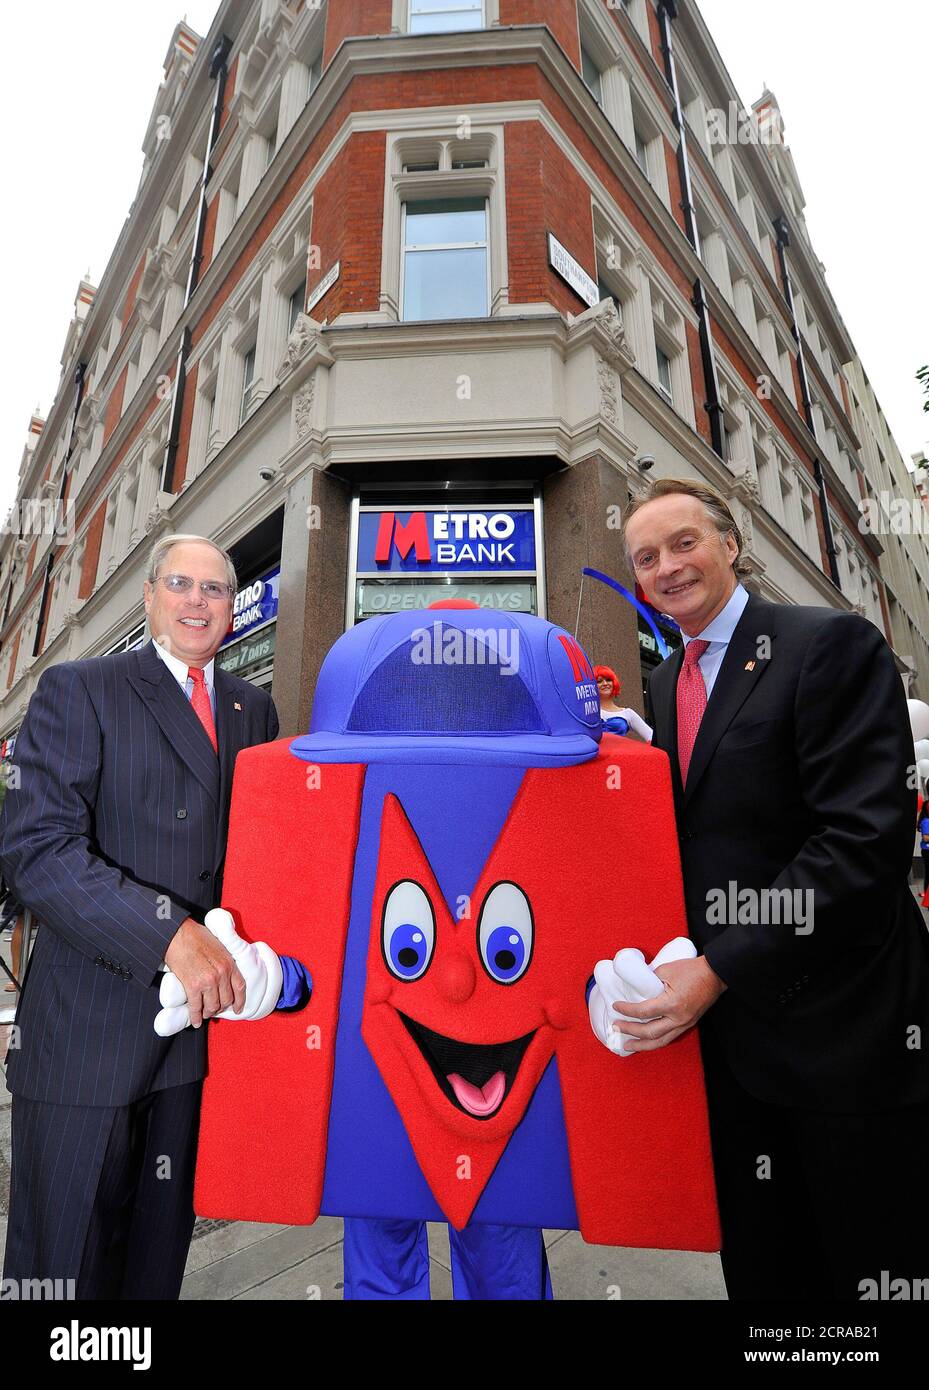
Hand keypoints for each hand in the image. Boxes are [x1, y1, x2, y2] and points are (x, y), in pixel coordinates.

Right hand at [162, 915, 245, 1029]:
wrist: (177, 934)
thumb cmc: (195, 936)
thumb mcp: (218, 945)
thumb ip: (223, 960)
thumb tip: (224, 971)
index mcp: (229, 963)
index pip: (240, 987)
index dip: (239, 1001)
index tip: (238, 1009)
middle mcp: (221, 974)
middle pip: (226, 1000)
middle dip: (221, 1008)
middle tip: (215, 1010)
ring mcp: (208, 981)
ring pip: (212, 1006)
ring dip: (208, 1013)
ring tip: (205, 1014)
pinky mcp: (193, 986)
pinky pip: (196, 1008)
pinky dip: (195, 1017)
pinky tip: (195, 1021)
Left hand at [616, 954, 726, 1053]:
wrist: (715, 975)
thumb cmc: (692, 970)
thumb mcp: (665, 970)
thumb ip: (649, 980)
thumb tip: (635, 987)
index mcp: (672, 1004)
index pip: (643, 1012)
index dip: (627, 1010)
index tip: (616, 1007)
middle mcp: (678, 1018)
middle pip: (649, 1032)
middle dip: (630, 1031)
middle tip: (616, 1027)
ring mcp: (685, 1023)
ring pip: (661, 1041)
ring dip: (642, 1045)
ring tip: (628, 1045)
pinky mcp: (688, 1024)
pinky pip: (669, 1037)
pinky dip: (656, 1041)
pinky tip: (646, 1041)